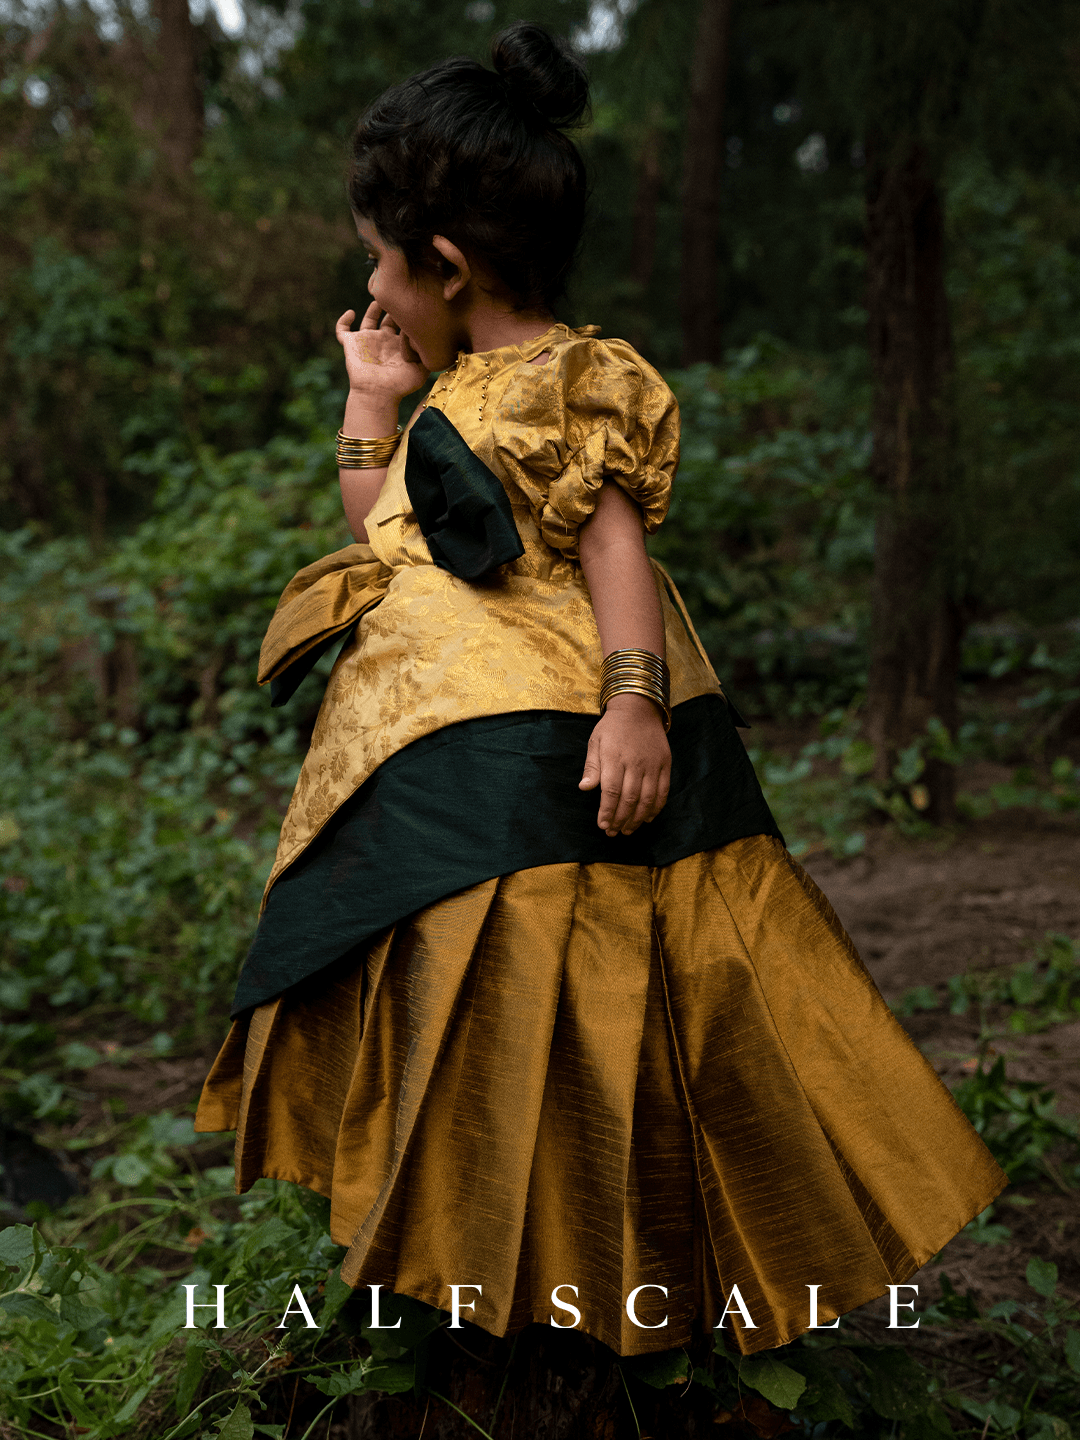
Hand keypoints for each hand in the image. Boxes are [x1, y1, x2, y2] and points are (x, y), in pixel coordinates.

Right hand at [335, 302, 427, 406]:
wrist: (377, 394)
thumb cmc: (399, 386)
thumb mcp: (421, 370)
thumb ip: (428, 353)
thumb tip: (432, 335)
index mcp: (398, 345)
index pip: (405, 324)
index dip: (408, 313)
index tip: (414, 302)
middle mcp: (383, 341)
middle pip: (389, 318)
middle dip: (394, 306)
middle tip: (400, 293)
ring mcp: (366, 341)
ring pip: (369, 320)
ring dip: (373, 308)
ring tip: (379, 296)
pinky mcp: (350, 344)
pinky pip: (342, 330)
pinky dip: (343, 320)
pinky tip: (351, 312)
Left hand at [578, 693, 670, 835]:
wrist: (639, 709)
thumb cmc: (613, 727)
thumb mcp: (595, 742)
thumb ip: (591, 766)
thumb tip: (584, 788)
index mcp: (615, 757)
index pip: (611, 791)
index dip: (607, 811)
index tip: (603, 825)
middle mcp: (635, 763)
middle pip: (629, 799)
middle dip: (620, 819)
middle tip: (613, 832)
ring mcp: (653, 764)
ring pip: (647, 799)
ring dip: (637, 818)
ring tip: (628, 830)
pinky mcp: (665, 764)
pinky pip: (663, 791)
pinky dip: (656, 807)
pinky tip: (647, 818)